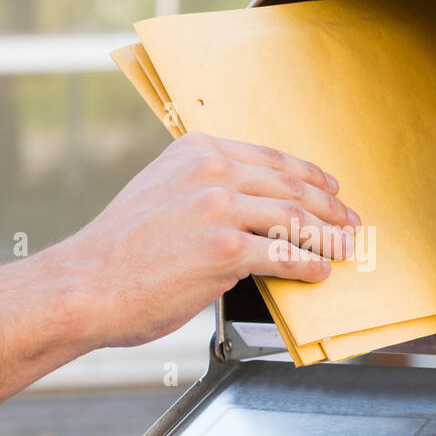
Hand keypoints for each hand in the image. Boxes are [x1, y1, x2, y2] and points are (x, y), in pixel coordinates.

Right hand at [49, 131, 359, 348]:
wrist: (86, 285)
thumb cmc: (118, 250)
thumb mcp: (159, 191)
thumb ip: (202, 187)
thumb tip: (248, 206)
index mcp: (197, 151)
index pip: (271, 159)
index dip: (309, 175)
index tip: (331, 189)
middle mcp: (211, 171)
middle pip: (290, 186)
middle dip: (328, 207)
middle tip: (349, 223)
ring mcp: (219, 209)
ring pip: (293, 219)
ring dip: (327, 237)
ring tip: (343, 249)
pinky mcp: (225, 251)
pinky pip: (283, 256)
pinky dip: (307, 266)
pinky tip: (317, 272)